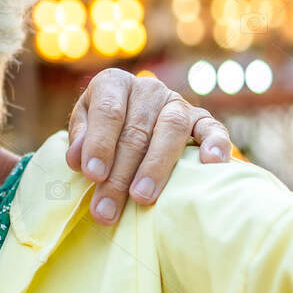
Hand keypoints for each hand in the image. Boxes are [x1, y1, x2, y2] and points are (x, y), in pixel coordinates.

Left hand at [65, 69, 231, 223]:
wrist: (131, 118)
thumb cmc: (102, 129)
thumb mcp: (82, 127)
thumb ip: (79, 140)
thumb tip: (77, 159)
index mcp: (113, 83)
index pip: (108, 111)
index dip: (100, 144)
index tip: (92, 175)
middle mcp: (148, 88)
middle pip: (136, 131)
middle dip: (120, 175)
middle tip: (107, 209)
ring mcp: (177, 102)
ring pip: (172, 130)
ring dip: (156, 167)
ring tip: (142, 198)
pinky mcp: (202, 119)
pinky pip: (213, 128)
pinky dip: (215, 143)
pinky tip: (210, 163)